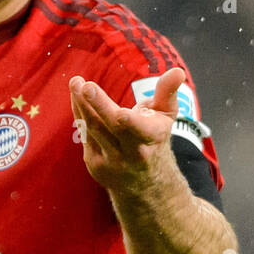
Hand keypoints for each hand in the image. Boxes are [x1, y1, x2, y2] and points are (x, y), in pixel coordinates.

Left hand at [69, 67, 184, 195]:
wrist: (144, 183)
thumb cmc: (154, 138)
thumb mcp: (166, 115)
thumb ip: (168, 92)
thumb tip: (178, 71)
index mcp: (152, 138)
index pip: (139, 130)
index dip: (130, 122)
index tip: (120, 113)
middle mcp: (132, 153)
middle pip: (111, 127)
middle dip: (97, 105)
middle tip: (84, 85)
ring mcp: (111, 160)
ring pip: (93, 128)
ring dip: (81, 104)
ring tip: (76, 82)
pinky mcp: (95, 163)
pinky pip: (85, 133)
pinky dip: (79, 113)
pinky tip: (76, 95)